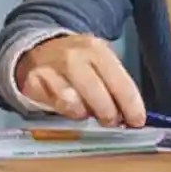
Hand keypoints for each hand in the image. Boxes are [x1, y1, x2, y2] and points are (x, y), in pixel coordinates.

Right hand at [15, 34, 145, 126]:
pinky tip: (69, 105)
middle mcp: (74, 58)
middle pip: (98, 95)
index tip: (137, 121)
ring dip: (85, 113)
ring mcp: (51, 70)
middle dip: (109, 114)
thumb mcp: (99, 61)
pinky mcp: (33, 83)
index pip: (120, 82)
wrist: (37, 49)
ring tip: (88, 110)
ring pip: (74, 105)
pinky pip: (54, 107)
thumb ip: (114, 83)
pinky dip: (65, 111)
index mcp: (97, 50)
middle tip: (112, 122)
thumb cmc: (77, 60)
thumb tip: (129, 112)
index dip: (131, 106)